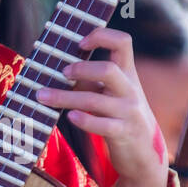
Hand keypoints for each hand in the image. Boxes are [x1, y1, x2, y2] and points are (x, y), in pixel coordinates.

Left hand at [35, 27, 167, 186]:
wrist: (144, 151)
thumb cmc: (120, 116)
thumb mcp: (112, 94)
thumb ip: (92, 80)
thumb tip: (58, 69)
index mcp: (128, 73)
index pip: (123, 42)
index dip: (101, 36)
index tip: (80, 42)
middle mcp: (130, 89)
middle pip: (108, 70)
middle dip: (81, 69)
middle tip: (62, 73)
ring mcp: (128, 112)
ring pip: (95, 100)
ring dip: (65, 97)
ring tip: (43, 96)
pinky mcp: (123, 133)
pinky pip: (102, 125)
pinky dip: (84, 120)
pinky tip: (70, 116)